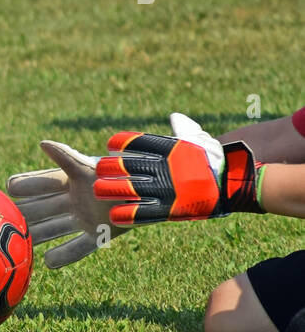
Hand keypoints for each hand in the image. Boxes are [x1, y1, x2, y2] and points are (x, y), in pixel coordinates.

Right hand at [7, 141, 129, 267]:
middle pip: (43, 208)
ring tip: (19, 244)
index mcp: (72, 179)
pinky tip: (48, 263)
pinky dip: (65, 254)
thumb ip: (68, 157)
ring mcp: (84, 218)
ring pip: (55, 228)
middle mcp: (74, 199)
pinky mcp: (100, 233)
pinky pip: (79, 247)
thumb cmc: (122, 172)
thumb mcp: (92, 166)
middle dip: (26, 212)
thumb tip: (43, 144)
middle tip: (5, 219)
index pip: (43, 183)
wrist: (154, 189)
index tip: (9, 187)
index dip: (27, 185)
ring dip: (39, 235)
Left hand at [94, 113, 262, 224]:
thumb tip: (174, 117)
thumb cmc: (210, 161)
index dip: (119, 143)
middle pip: (125, 166)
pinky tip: (113, 214)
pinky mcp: (170, 209)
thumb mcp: (198, 141)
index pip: (136, 142)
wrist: (233, 184)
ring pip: (128, 189)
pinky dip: (125, 214)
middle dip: (107, 168)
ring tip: (98, 190)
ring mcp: (167, 189)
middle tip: (99, 171)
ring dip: (109, 190)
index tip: (111, 145)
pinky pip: (142, 213)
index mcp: (169, 149)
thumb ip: (182, 129)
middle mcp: (165, 168)